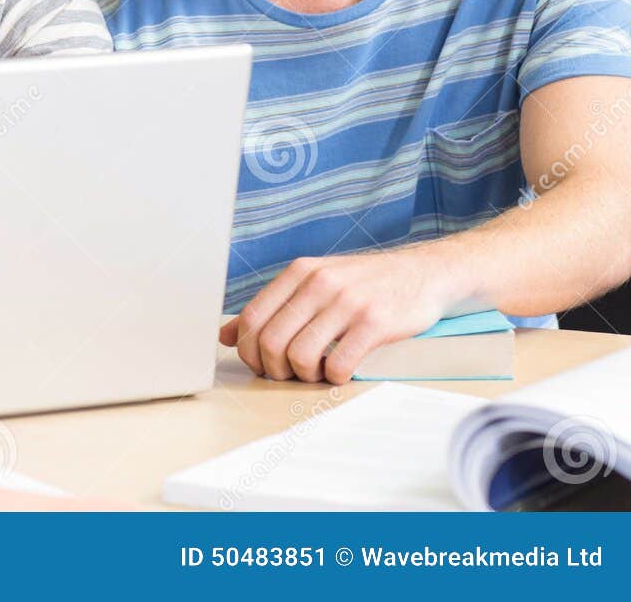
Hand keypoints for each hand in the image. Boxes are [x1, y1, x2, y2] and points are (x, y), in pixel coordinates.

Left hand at [218, 247, 462, 383]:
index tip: (262, 364)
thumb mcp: (314, 283)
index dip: (249, 350)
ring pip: (299, 355)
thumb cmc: (364, 284)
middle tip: (289, 374)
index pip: (253, 317)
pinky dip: (332, 377)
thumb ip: (272, 307)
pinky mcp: (374, 322)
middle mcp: (319, 282)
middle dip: (274, 368)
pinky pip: (337, 363)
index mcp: (299, 271)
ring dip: (303, 375)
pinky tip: (340, 371)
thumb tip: (225, 335)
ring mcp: (347, 301)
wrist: (424, 273)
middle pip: (271, 340)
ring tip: (316, 371)